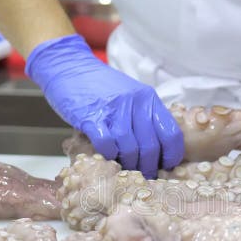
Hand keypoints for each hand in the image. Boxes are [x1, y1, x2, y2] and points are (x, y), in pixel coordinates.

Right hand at [25, 34, 183, 177]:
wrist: (68, 66)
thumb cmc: (100, 86)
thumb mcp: (131, 95)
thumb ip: (144, 117)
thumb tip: (157, 151)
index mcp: (149, 98)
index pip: (171, 134)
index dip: (171, 156)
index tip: (164, 167)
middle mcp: (135, 102)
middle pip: (151, 146)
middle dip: (147, 167)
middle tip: (141, 174)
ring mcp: (114, 109)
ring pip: (130, 148)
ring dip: (127, 163)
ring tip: (123, 168)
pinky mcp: (90, 116)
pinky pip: (107, 144)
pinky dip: (108, 156)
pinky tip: (106, 156)